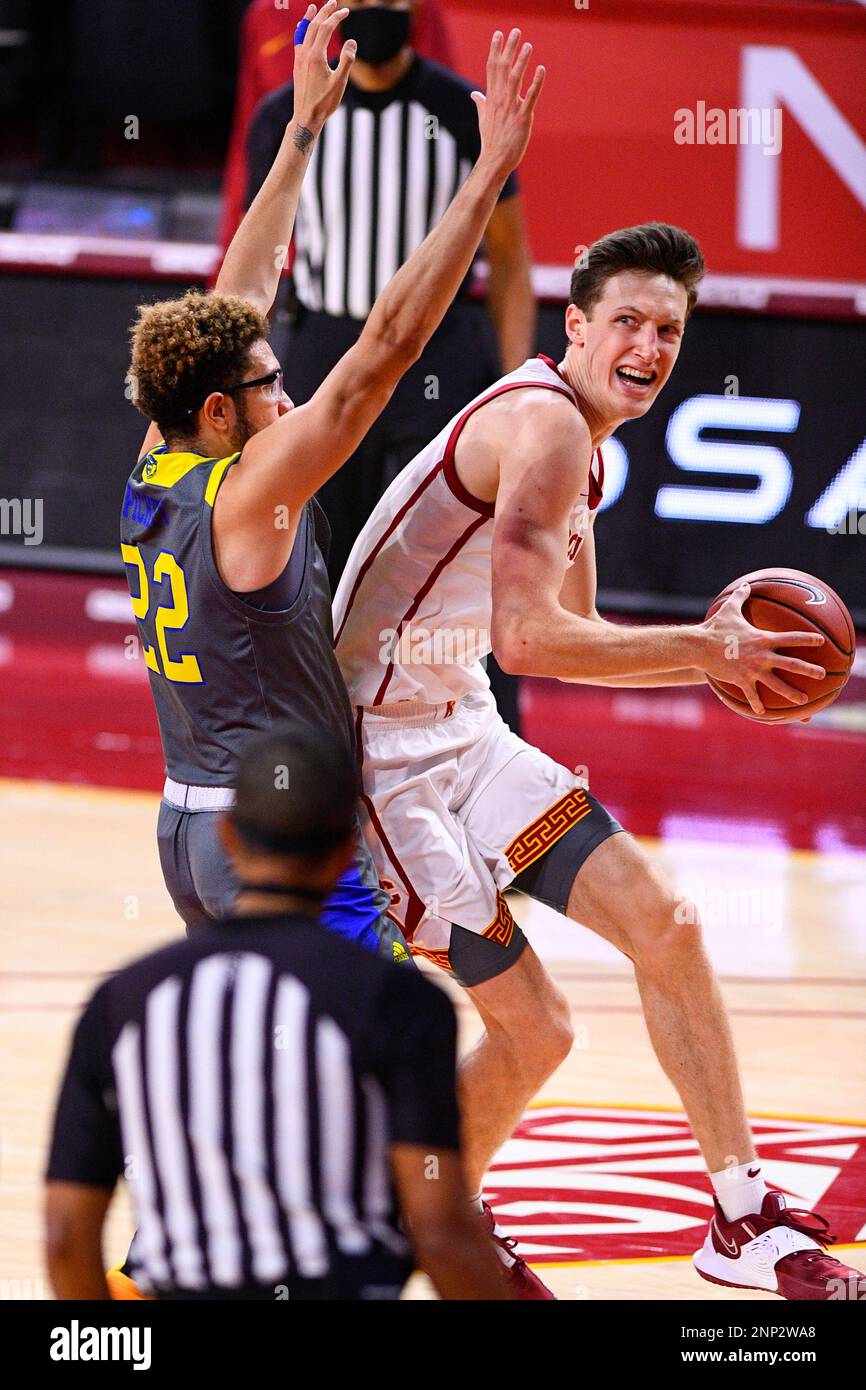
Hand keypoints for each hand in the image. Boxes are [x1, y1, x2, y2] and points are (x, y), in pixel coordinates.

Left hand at [292, 1, 355, 134]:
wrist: (306, 117)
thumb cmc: (325, 102)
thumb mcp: (340, 82)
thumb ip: (347, 60)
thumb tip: (352, 41)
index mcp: (316, 56)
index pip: (326, 28)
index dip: (336, 17)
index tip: (346, 11)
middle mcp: (305, 54)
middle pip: (315, 25)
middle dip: (325, 12)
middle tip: (333, 2)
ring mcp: (299, 58)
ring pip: (304, 31)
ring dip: (312, 18)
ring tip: (315, 7)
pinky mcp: (297, 65)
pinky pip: (299, 41)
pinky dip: (302, 30)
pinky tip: (304, 28)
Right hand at [471, 29, 544, 180]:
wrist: (494, 161)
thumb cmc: (491, 141)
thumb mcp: (484, 118)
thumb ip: (481, 103)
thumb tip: (474, 94)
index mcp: (491, 98)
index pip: (492, 69)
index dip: (495, 50)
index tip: (498, 34)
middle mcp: (499, 100)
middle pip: (503, 69)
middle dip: (508, 49)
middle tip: (515, 31)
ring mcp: (510, 109)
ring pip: (515, 80)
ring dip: (521, 62)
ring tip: (527, 46)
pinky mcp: (522, 119)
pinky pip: (530, 98)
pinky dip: (536, 83)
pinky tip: (541, 70)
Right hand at [699, 583, 825, 716]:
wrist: (700, 646)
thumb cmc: (715, 627)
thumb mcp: (729, 609)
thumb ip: (741, 597)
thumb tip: (745, 584)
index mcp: (764, 639)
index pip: (792, 638)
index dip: (808, 639)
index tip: (820, 642)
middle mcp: (763, 656)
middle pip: (792, 664)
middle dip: (809, 670)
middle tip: (822, 675)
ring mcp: (754, 670)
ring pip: (778, 684)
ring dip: (792, 693)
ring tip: (803, 701)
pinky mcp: (742, 680)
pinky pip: (752, 695)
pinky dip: (757, 704)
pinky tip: (763, 712)